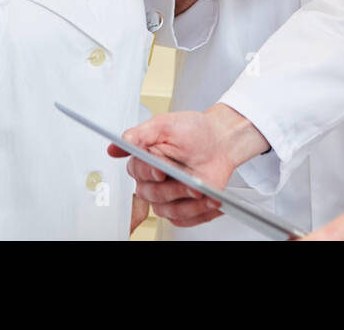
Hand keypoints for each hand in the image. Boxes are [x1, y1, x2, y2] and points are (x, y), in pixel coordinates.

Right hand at [109, 105, 269, 226]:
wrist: (220, 141)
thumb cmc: (194, 131)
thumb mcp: (166, 125)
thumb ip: (141, 133)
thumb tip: (122, 141)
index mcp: (145, 159)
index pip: (137, 170)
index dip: (148, 172)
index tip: (160, 170)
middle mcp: (153, 180)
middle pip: (151, 193)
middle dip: (172, 188)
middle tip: (190, 181)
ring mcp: (168, 196)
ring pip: (166, 210)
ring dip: (187, 203)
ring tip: (203, 192)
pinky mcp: (183, 208)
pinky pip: (184, 219)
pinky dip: (199, 213)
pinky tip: (210, 201)